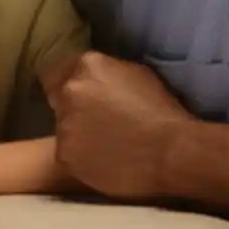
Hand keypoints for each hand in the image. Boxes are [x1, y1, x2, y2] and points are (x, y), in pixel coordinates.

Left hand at [41, 51, 193, 199]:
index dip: (65, 84)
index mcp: (87, 66)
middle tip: (97, 124)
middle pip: (58, 99)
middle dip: (73, 109)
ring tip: (106, 146)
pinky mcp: (64, 154)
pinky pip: (68, 155)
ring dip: (78, 135)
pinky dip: (81, 159)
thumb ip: (108, 73)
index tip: (78, 97)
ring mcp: (63, 123)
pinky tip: (104, 162)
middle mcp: (69, 90)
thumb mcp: (138, 75)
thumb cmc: (164, 113)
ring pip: (63, 129)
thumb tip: (96, 79)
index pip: (56, 71)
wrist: (172, 153)